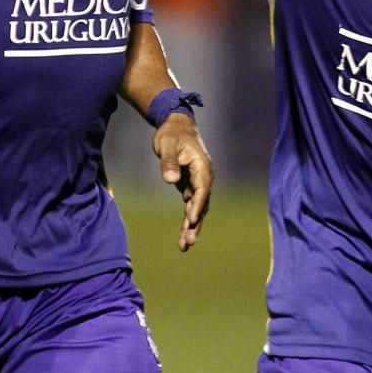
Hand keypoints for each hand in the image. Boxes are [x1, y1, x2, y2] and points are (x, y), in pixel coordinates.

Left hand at [153, 113, 213, 251]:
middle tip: (188, 242)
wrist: (175, 126)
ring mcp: (198, 183)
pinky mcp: (190, 186)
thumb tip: (170, 179)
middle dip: (195, 224)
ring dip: (191, 227)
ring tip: (184, 246)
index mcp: (202, 165)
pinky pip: (190, 206)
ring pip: (197, 208)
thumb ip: (168, 161)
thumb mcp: (167, 144)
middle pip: (202, 204)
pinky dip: (187, 221)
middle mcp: (204, 176)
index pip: (202, 188)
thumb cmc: (171, 133)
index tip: (191, 219)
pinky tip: (183, 236)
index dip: (198, 204)